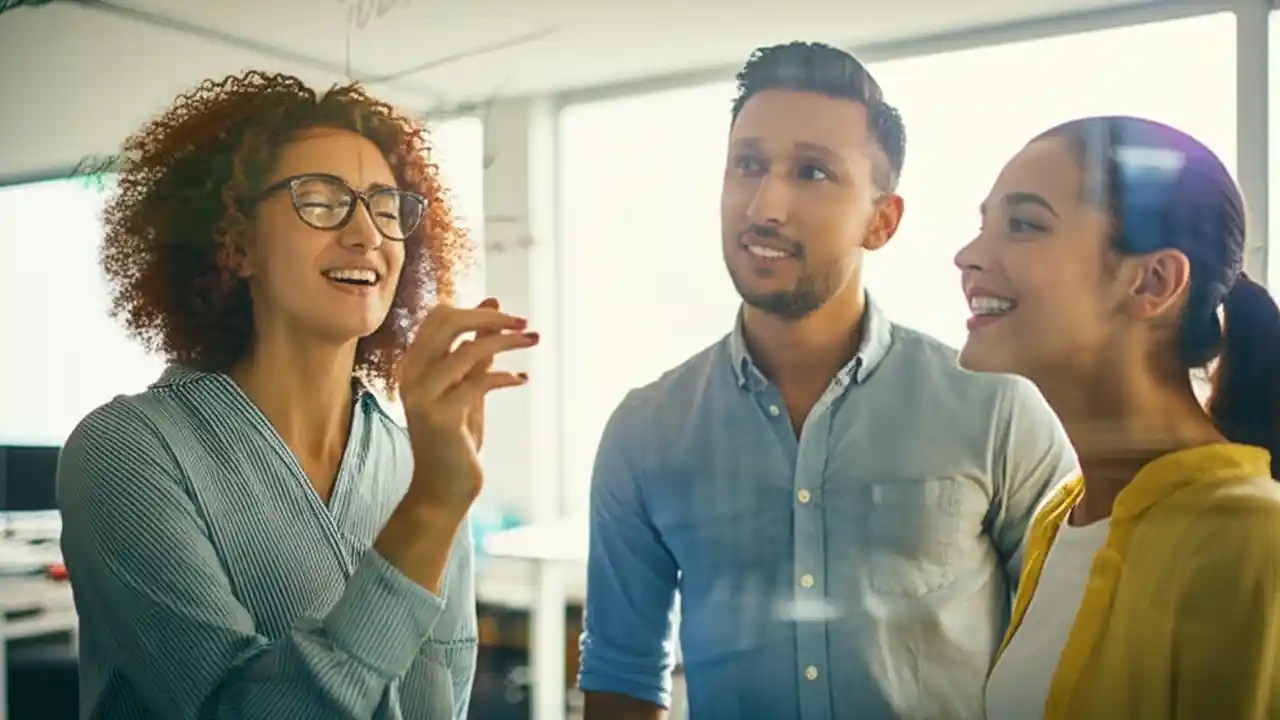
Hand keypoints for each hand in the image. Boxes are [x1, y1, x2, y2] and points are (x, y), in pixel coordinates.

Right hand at [397, 299, 538, 514]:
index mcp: (414, 365)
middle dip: (490, 317)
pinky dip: (505, 376)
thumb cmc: (456, 439)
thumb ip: (476, 349)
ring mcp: (423, 396)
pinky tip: (522, 378)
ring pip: (468, 349)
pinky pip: (479, 382)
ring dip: (507, 341)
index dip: (476, 310)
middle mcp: (411, 376)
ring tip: (534, 340)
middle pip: (448, 322)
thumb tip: (492, 305)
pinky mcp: (441, 417)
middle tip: (524, 323)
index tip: (509, 318)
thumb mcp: (468, 387)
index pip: (438, 317)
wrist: (442, 490)